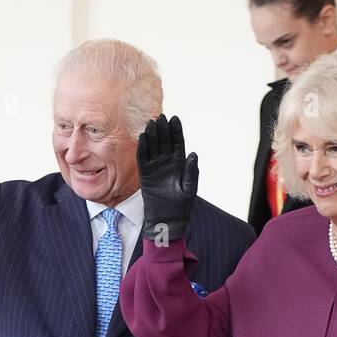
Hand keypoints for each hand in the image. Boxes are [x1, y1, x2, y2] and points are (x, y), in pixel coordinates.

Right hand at [137, 114, 198, 243]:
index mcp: (180, 163)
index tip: (175, 119)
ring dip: (152, 135)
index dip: (176, 131)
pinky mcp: (145, 174)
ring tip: (151, 123)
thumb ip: (191, 171)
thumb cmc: (181, 205)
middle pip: (164, 142)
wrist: (167, 218)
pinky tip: (142, 137)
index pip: (177, 143)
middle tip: (161, 117)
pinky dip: (142, 148)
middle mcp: (167, 162)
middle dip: (163, 129)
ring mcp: (155, 167)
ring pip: (153, 147)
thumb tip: (194, 154)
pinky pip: (143, 158)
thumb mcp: (190, 188)